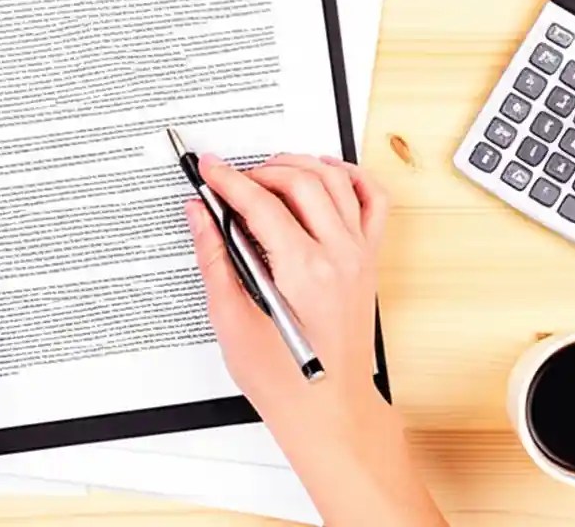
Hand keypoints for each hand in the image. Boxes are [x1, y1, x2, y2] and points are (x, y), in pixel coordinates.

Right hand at [188, 154, 444, 525]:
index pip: (262, 202)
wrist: (328, 409)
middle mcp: (339, 257)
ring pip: (337, 181)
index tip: (210, 169)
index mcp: (304, 271)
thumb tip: (201, 217)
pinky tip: (326, 175)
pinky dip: (351, 178)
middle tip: (232, 179)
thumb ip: (215, 259)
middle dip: (260, 170)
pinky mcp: (368, 261)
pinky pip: (373, 202)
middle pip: (301, 181)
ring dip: (301, 165)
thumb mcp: (232, 321)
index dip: (229, 179)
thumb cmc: (286, 380)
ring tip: (270, 170)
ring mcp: (359, 256)